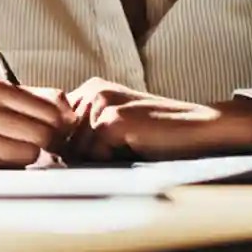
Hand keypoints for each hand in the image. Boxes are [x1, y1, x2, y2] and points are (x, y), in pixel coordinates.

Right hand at [0, 79, 76, 168]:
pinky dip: (16, 164)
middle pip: (45, 130)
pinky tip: (5, 157)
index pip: (50, 103)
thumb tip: (72, 112)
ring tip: (22, 148)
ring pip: (32, 151)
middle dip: (54, 139)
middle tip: (50, 143)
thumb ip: (31, 97)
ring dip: (34, 153)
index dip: (64, 119)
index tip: (62, 126)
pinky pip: (13, 166)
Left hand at [64, 78, 251, 161]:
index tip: (91, 154)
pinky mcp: (113, 119)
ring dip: (100, 160)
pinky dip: (112, 161)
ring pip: (76, 150)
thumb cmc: (160, 136)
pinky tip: (134, 148)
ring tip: (128, 148)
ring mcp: (102, 103)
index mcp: (90, 91)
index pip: (55, 126)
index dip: (65, 148)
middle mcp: (92, 91)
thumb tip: (49, 157)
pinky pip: (93, 154)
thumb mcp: (115, 129)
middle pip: (62, 140)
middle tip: (119, 151)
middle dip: (81, 157)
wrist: (202, 128)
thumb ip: (84, 134)